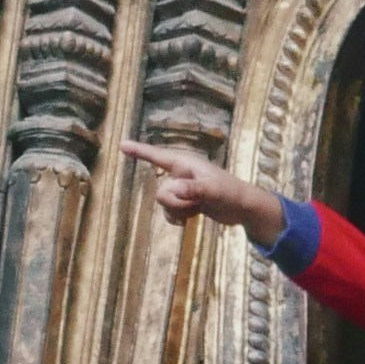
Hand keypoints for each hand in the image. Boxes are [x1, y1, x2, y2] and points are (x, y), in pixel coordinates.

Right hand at [115, 139, 281, 241]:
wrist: (242, 208)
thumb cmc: (231, 193)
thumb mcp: (214, 190)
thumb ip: (194, 189)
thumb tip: (173, 190)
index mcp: (186, 164)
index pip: (157, 156)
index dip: (139, 151)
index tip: (122, 145)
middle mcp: (181, 174)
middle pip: (160, 192)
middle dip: (175, 203)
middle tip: (196, 203)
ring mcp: (182, 189)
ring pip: (164, 204)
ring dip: (179, 211)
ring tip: (198, 207)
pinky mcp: (185, 202)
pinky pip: (169, 213)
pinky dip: (179, 217)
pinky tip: (193, 217)